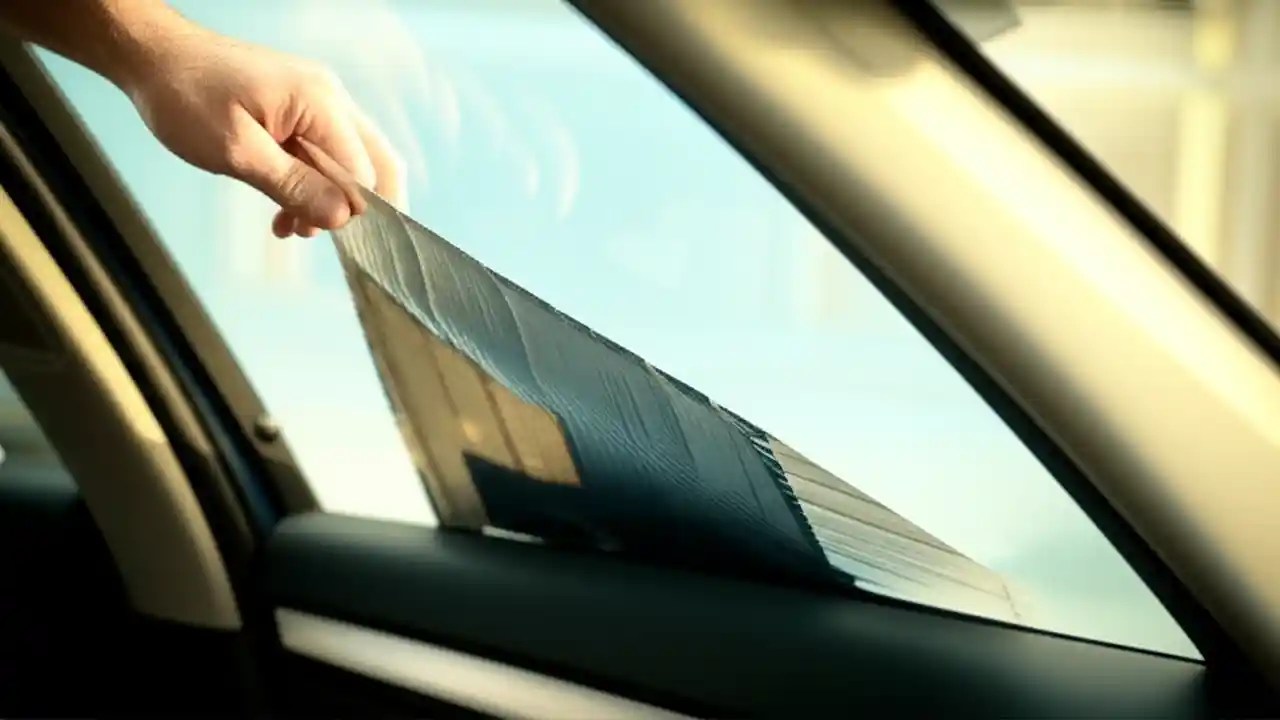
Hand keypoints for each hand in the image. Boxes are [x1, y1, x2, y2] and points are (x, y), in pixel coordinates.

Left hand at [117, 24, 404, 237]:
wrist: (154, 57)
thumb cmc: (186, 97)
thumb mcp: (237, 151)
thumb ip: (293, 185)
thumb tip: (341, 218)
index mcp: (320, 103)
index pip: (365, 170)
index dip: (354, 209)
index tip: (324, 235)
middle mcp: (330, 98)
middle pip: (376, 161)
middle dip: (356, 208)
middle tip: (325, 237)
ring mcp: (318, 102)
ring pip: (349, 162)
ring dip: (329, 200)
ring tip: (291, 228)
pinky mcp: (301, 109)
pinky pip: (323, 154)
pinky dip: (312, 185)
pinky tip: (285, 211)